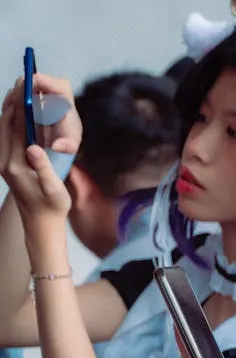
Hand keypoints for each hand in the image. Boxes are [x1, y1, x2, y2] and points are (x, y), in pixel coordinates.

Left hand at [0, 75, 80, 233]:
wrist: (40, 221)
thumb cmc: (52, 206)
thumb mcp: (53, 190)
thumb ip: (44, 169)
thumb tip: (34, 147)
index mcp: (16, 166)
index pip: (17, 129)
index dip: (22, 106)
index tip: (29, 88)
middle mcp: (5, 161)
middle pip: (5, 123)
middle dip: (14, 101)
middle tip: (23, 81)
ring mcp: (3, 161)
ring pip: (2, 126)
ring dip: (10, 107)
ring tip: (20, 89)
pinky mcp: (6, 161)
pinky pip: (5, 134)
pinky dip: (10, 118)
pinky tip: (18, 109)